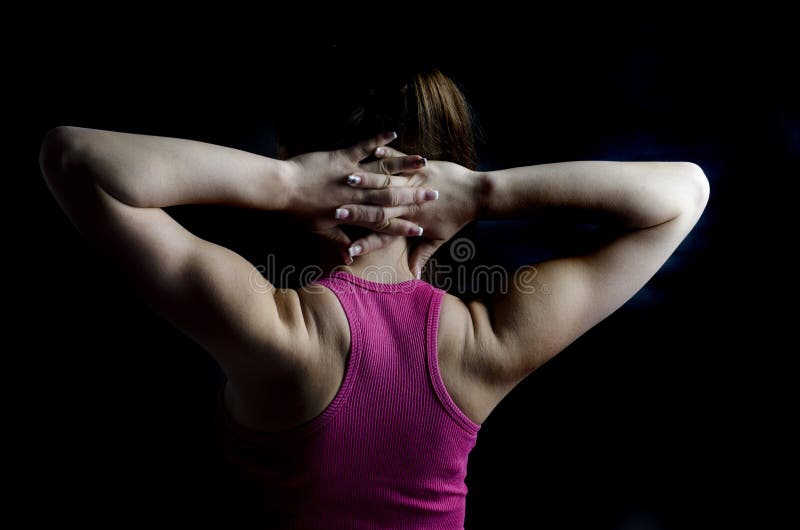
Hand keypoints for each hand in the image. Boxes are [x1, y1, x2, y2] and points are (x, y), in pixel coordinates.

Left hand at [282, 132, 438, 251]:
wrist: (280, 189)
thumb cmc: (297, 211)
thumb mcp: (319, 230)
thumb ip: (338, 241)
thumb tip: (349, 257)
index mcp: (353, 214)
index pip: (384, 224)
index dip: (403, 226)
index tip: (421, 228)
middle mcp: (358, 196)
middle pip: (392, 197)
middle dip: (415, 196)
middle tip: (436, 194)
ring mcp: (352, 174)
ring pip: (383, 171)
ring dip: (405, 165)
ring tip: (425, 162)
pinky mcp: (342, 157)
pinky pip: (364, 146)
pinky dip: (379, 139)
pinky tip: (394, 132)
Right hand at [342, 146, 482, 274]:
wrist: (477, 194)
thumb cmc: (457, 217)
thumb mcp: (439, 239)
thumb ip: (422, 256)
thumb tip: (414, 276)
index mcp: (410, 222)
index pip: (383, 235)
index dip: (366, 244)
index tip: (348, 252)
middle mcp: (409, 204)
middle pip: (378, 208)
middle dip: (357, 210)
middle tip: (336, 213)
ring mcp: (414, 183)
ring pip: (386, 182)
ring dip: (366, 180)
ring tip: (347, 179)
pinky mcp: (421, 167)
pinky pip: (399, 160)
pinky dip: (386, 155)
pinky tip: (371, 152)